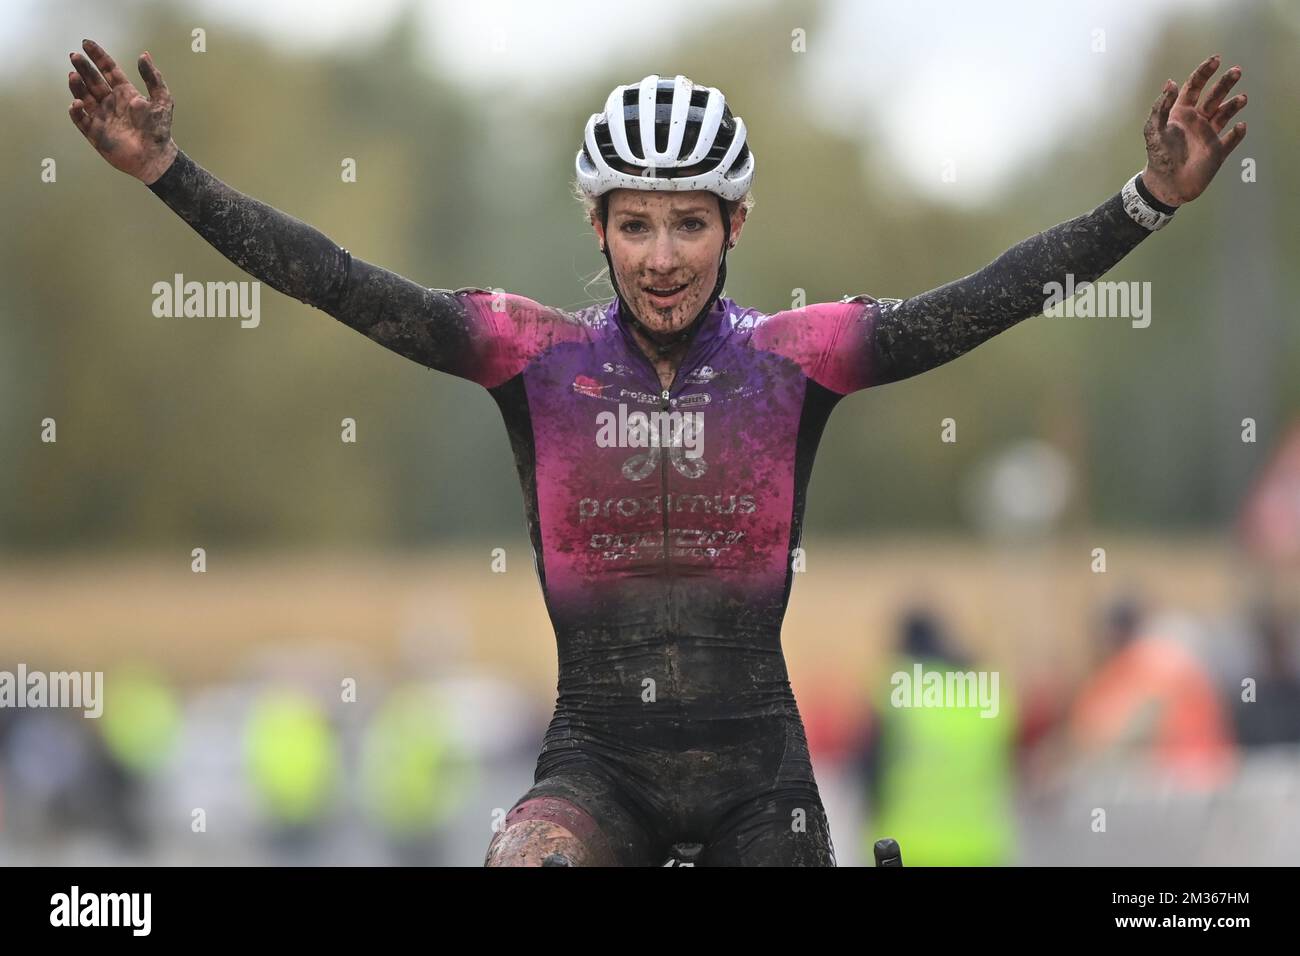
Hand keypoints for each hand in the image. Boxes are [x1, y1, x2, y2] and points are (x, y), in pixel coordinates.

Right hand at [67, 38, 177, 183]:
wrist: (156, 157)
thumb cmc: (160, 129)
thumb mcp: (162, 100)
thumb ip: (153, 77)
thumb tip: (143, 55)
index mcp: (125, 93)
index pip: (108, 70)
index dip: (97, 56)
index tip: (86, 43)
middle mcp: (111, 102)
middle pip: (92, 80)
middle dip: (83, 68)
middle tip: (74, 56)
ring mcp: (102, 117)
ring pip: (84, 96)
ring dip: (77, 86)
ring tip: (73, 75)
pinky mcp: (95, 133)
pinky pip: (81, 119)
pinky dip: (76, 110)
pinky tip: (78, 103)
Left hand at [1141, 54, 1247, 206]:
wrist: (1166, 185)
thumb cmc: (1157, 156)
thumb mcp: (1154, 130)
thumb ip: (1161, 107)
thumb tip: (1171, 83)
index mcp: (1181, 113)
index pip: (1194, 87)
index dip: (1204, 72)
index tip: (1216, 60)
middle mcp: (1196, 121)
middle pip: (1214, 96)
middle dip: (1225, 83)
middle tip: (1236, 71)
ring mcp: (1208, 136)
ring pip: (1225, 114)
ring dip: (1234, 105)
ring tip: (1242, 98)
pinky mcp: (1217, 152)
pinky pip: (1231, 140)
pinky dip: (1237, 134)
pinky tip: (1240, 127)